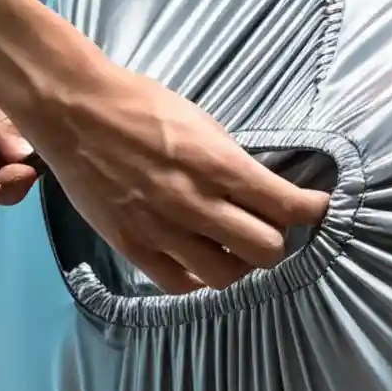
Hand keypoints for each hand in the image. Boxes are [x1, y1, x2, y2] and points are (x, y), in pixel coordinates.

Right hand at [24, 65, 329, 293]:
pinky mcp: (132, 246)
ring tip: (232, 246)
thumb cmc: (139, 106)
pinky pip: (180, 284)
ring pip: (227, 276)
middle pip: (266, 250)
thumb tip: (264, 190)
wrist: (74, 110)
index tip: (316, 207)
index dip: (312, 210)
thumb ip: (233, 162)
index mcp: (217, 165)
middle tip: (271, 227)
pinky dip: (198, 276)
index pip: (286, 206)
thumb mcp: (202, 123)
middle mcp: (194, 203)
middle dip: (278, 240)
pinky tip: (199, 258)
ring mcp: (161, 229)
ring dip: (239, 263)